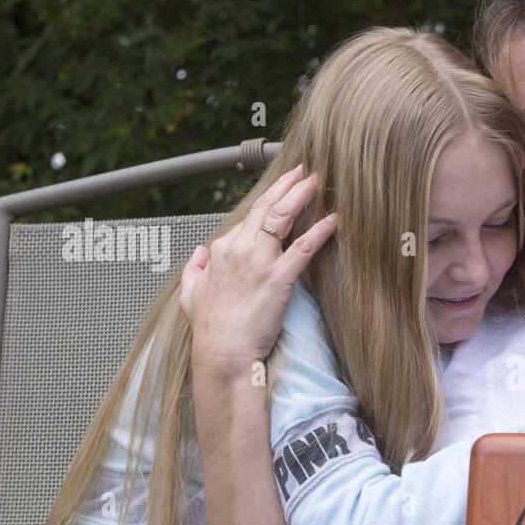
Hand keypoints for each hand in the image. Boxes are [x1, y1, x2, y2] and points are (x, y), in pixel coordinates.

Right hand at [180, 163, 337, 376]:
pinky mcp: (279, 279)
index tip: (283, 191)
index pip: (249, 219)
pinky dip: (321, 230)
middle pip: (266, 207)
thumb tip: (200, 253)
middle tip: (304, 170)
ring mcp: (260, 262)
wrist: (222, 354)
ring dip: (302, 195)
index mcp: (222, 251)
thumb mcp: (190, 294)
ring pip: (283, 217)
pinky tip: (335, 218)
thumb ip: (194, 269)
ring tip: (318, 180)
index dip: (268, 203)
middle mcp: (240, 249)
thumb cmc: (210, 330)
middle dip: (287, 184)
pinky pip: (304, 248)